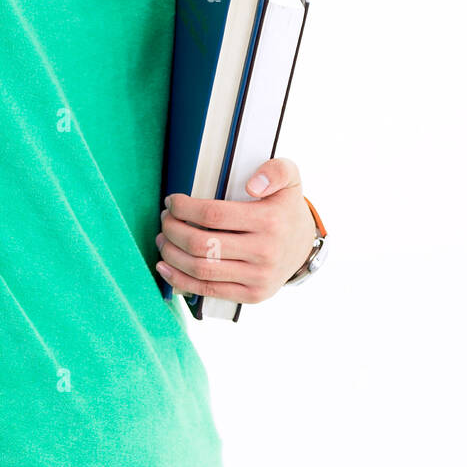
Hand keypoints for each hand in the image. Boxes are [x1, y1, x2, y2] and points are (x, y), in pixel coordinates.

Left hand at [157, 157, 316, 304]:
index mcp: (270, 220)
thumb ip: (274, 170)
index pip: (213, 215)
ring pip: (202, 269)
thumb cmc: (286, 207)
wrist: (303, 246)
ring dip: (172, 255)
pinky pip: (209, 290)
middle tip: (165, 219)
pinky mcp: (253, 295)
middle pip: (203, 244)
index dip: (184, 208)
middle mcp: (265, 252)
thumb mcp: (290, 177)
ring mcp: (259, 277)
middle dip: (173, 230)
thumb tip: (252, 185)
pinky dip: (181, 280)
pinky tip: (165, 267)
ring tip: (162, 240)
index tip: (171, 201)